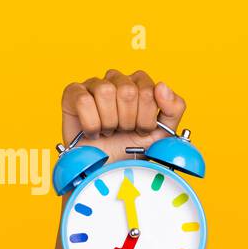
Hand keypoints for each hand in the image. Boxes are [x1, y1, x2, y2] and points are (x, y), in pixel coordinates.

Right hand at [60, 69, 186, 164]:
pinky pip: (84, 101)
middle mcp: (117, 79)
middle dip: (129, 120)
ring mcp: (94, 84)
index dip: (147, 115)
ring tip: (109, 131)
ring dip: (110, 122)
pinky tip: (93, 132)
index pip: (149, 88)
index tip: (142, 129)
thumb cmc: (133, 147)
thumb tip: (161, 86)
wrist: (108, 168)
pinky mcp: (73, 94)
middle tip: (124, 131)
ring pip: (105, 92)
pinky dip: (91, 123)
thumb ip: (174, 108)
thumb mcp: (164, 132)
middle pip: (128, 90)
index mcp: (139, 83)